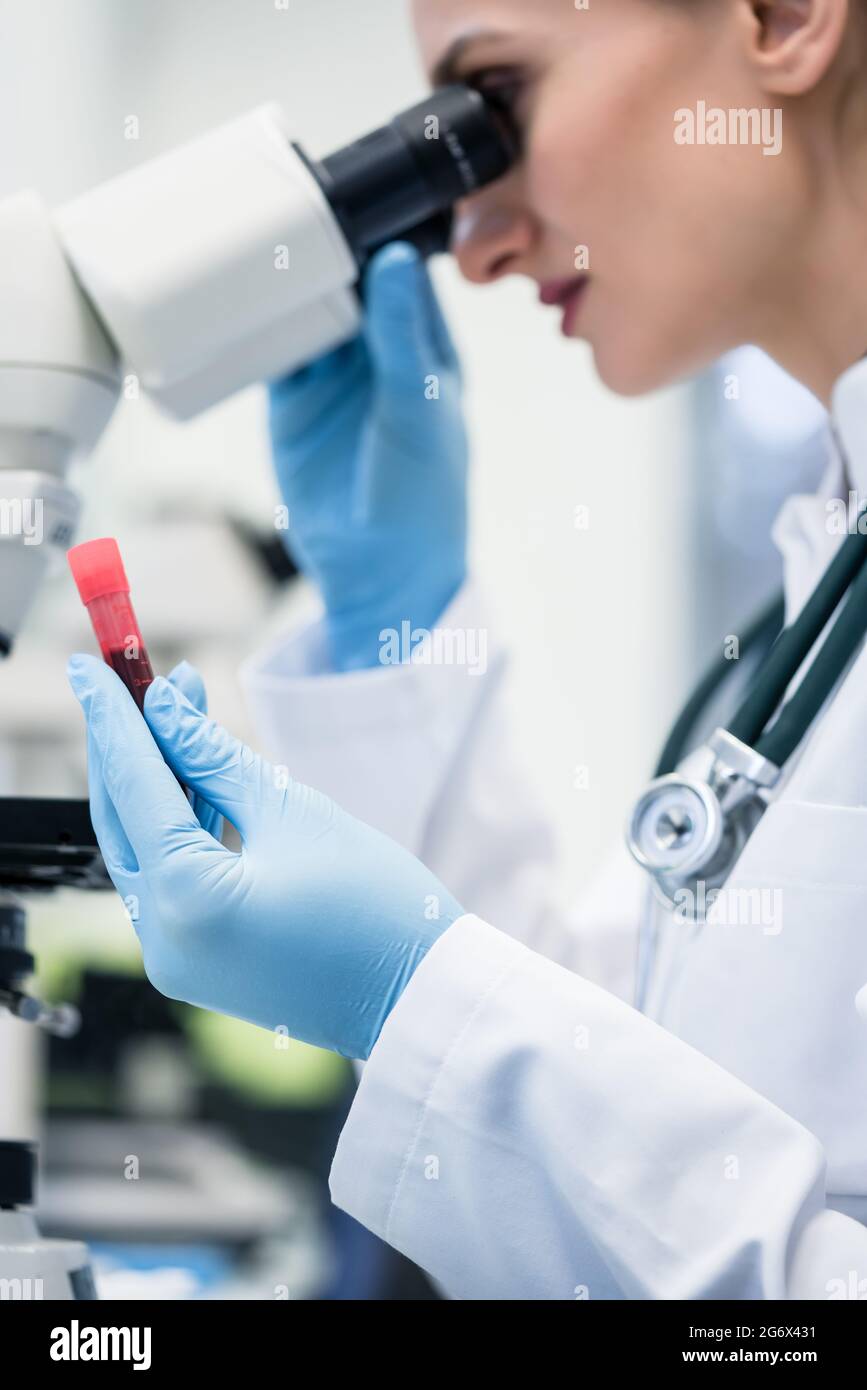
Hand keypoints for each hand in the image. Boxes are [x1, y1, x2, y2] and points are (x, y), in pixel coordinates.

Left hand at [68, 654, 463, 1058]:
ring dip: (159, 781)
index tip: (90, 662)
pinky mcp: (198, 963)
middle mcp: (162, 939)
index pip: (133, 782)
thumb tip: (165, 708)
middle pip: (124, 818)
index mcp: (185, 899)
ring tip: (181, 708)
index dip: (112, 714)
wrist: (422, 998)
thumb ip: (214, 756)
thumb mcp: (292, 811)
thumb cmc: (377, 907)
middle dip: (130, 743)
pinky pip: (170, 880)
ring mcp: (176, 959)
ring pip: (145, 848)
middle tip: (143, 678)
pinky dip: (179, 828)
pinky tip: (197, 776)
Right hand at [269, 242, 467, 671]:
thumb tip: (396, 257)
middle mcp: (378, 353)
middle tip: (282, 204)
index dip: (377, 231)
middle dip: (319, 249)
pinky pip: (270, 352)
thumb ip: (401, 336)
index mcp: (424, 347)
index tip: (348, 191)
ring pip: (303, 312)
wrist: (376, 574)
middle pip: (344, 282)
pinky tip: (232, 300)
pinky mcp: (293, 403)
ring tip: (248, 242)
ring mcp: (332, 377)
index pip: (399, 271)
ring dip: (281, 285)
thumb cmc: (421, 498)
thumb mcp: (416, 411)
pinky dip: (252, 329)